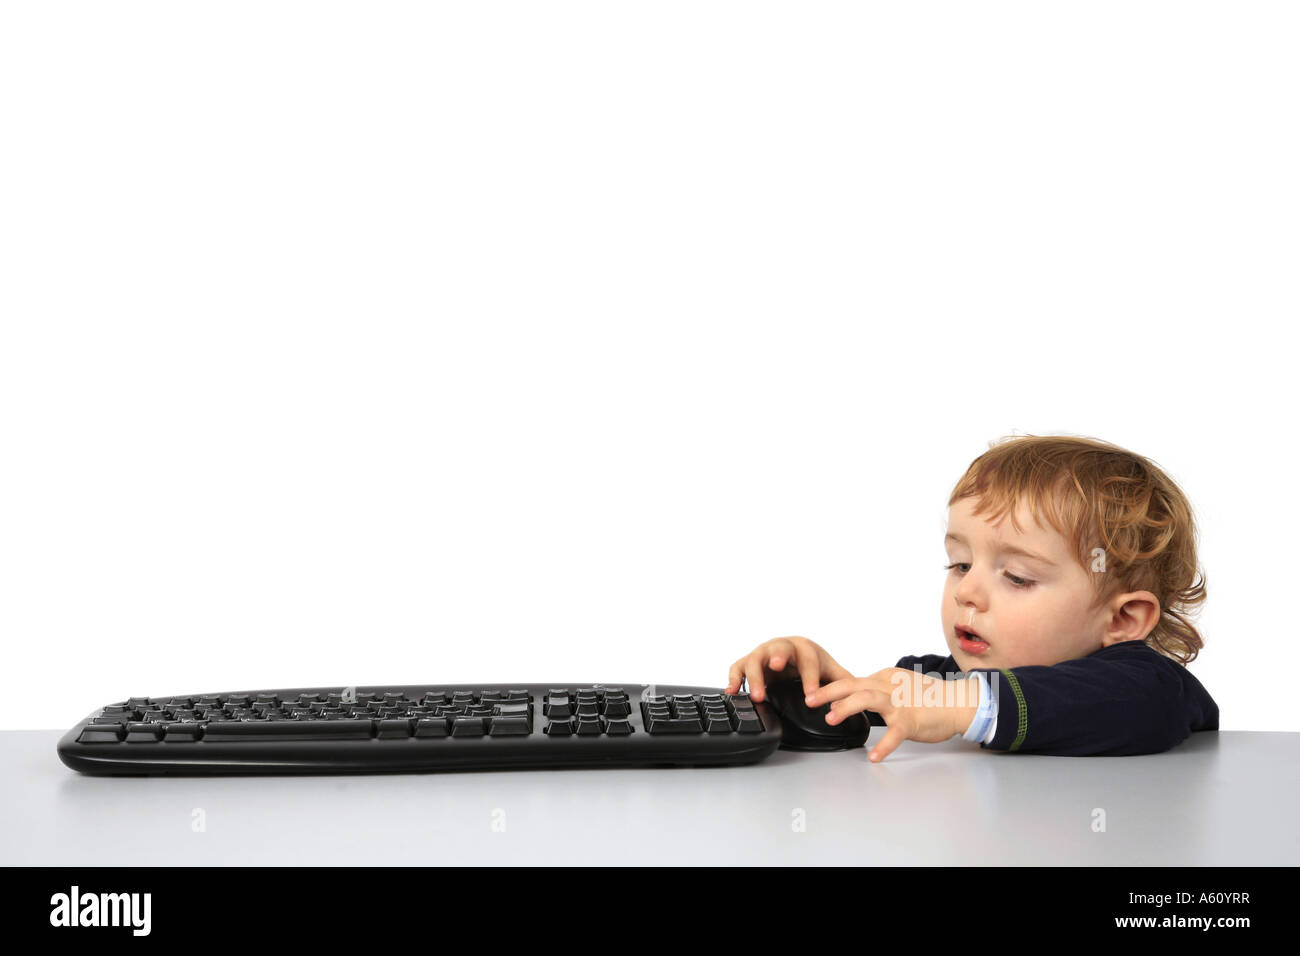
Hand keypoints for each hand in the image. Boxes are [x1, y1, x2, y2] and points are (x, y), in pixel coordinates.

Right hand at [724, 636, 852, 701]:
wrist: (792, 653)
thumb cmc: (811, 662)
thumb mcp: (830, 671)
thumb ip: (844, 683)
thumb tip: (858, 698)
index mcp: (804, 648)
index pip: (809, 661)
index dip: (811, 678)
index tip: (812, 697)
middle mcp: (781, 647)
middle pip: (778, 648)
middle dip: (777, 656)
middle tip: (777, 666)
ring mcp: (762, 654)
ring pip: (755, 660)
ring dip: (754, 677)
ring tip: (757, 696)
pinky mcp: (747, 663)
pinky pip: (737, 668)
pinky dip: (733, 679)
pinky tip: (732, 692)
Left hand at [807, 667, 978, 762]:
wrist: (958, 703)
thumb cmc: (928, 698)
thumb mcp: (898, 686)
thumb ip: (874, 691)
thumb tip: (846, 699)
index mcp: (885, 678)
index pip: (853, 680)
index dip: (831, 688)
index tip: (812, 695)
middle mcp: (890, 687)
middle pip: (854, 685)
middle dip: (829, 692)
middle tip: (810, 701)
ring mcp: (901, 703)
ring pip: (868, 700)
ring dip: (846, 708)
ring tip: (830, 720)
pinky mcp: (912, 721)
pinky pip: (895, 734)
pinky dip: (884, 745)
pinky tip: (874, 756)